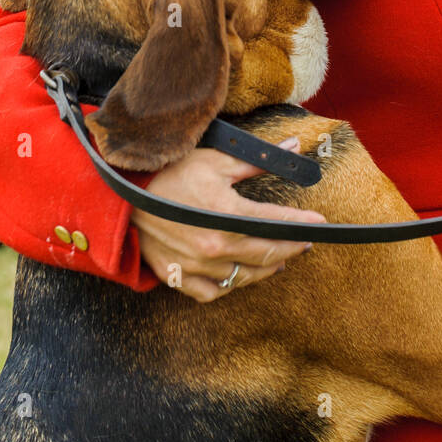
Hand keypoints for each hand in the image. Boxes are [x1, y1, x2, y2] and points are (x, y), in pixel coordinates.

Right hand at [131, 137, 325, 301]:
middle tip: (304, 243)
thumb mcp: (214, 160)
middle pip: (264, 254)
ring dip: (265, 269)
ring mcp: (195, 266)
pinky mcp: (178, 276)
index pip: (274, 222)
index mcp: (225, 214)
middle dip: (290, 248)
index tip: (320, 224)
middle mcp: (213, 245)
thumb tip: (292, 148)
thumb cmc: (168, 173)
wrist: (121, 195)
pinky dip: (229, 286)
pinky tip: (240, 276)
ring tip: (279, 260)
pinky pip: (211, 293)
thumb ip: (255, 161)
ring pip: (242, 277)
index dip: (300, 223)